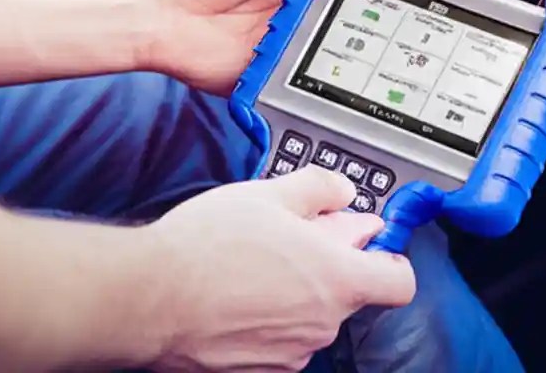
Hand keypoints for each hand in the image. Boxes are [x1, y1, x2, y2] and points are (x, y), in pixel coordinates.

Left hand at [141, 0, 375, 93]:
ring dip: (334, 52)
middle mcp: (293, 6)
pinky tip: (315, 74)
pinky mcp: (268, 73)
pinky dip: (310, 82)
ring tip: (336, 45)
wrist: (154, 9)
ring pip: (327, 52)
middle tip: (369, 22)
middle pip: (343, 17)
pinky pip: (300, 82)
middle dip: (355, 22)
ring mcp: (282, 41)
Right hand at [145, 167, 415, 371]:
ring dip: (294, 295)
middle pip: (348, 294)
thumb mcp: (270, 195)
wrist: (146, 298)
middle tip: (289, 240)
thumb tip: (342, 192)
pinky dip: (265, 321)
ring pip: (310, 318)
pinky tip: (234, 296)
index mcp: (338, 279)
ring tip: (251, 267)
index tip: (367, 243)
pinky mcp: (257, 371)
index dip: (388, 259)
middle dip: (327, 267)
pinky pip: (277, 340)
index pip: (399, 281)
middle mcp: (322, 325)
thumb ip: (320, 190)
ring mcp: (290, 353)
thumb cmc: (206, 248)